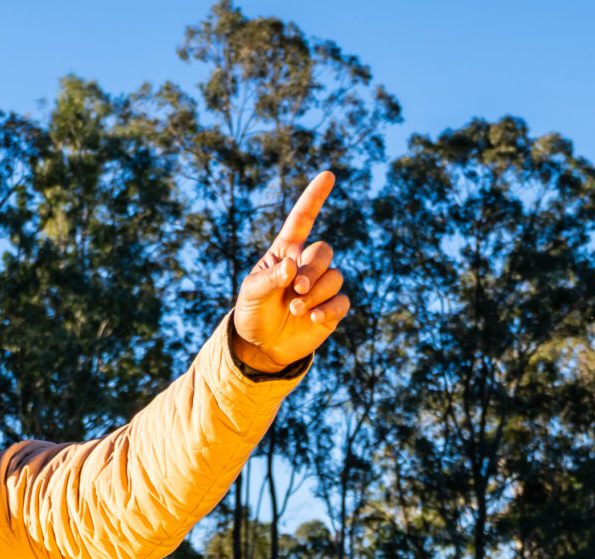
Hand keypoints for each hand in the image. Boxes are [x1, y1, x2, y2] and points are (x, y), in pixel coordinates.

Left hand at [231, 170, 349, 371]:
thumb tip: (291, 268)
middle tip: (297, 290)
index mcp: (286, 253)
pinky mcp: (331, 309)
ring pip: (335, 277)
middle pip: (324, 252)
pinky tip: (312, 318)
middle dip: (313, 269)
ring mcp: (321, 287)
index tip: (328, 175)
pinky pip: (342, 301)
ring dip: (316, 293)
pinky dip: (329, 308)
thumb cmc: (253, 313)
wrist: (261, 346)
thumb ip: (269, 279)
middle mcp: (307, 266)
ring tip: (294, 309)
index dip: (314, 198)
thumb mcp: (251, 294)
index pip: (302, 220)